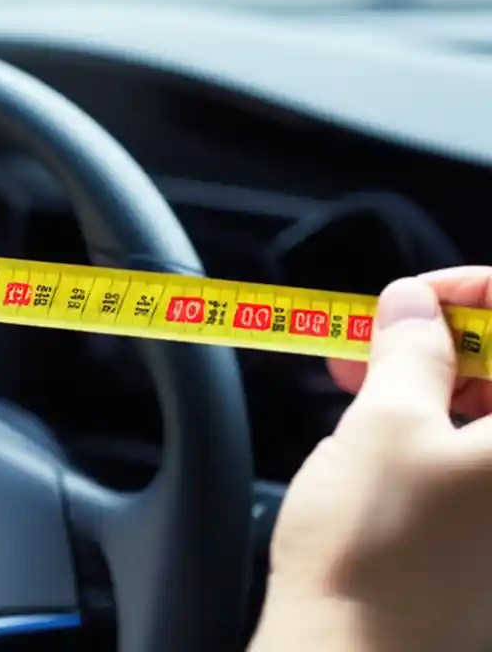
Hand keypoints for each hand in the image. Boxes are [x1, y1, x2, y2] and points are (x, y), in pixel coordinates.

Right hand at [250, 269, 491, 651]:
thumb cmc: (374, 545)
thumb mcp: (384, 421)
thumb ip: (411, 347)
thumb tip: (414, 304)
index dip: (474, 296)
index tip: (414, 298)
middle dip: (449, 340)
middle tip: (378, 336)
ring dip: (439, 382)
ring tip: (362, 380)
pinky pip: (483, 465)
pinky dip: (443, 430)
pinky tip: (384, 430)